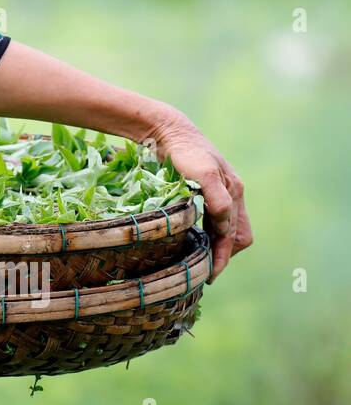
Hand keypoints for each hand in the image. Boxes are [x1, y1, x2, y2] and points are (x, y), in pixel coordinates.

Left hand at [145, 109, 251, 282]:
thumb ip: (218, 200)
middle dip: (225, 254)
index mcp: (235, 193)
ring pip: (224, 228)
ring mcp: (217, 193)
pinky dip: (206, 233)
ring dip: (215, 245)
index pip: (236, 235)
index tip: (210, 273)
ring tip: (199, 261)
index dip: (225, 255)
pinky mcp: (202, 191)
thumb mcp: (204, 174)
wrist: (168, 131)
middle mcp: (230, 195)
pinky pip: (211, 219)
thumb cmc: (186, 151)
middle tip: (205, 271)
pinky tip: (191, 240)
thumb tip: (226, 228)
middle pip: (236, 235)